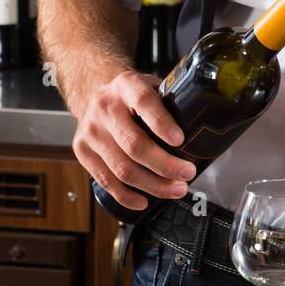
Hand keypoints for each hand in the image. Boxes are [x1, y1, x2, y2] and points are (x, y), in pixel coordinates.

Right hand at [72, 69, 197, 212]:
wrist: (93, 91)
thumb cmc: (130, 94)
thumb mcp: (149, 85)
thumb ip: (168, 101)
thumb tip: (202, 123)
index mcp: (126, 86)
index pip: (144, 103)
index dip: (162, 123)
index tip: (180, 140)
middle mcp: (105, 108)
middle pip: (135, 144)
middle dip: (165, 165)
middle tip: (187, 174)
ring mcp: (91, 131)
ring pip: (123, 168)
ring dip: (152, 185)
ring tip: (175, 190)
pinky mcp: (82, 151)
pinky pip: (106, 180)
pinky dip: (127, 196)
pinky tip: (144, 201)